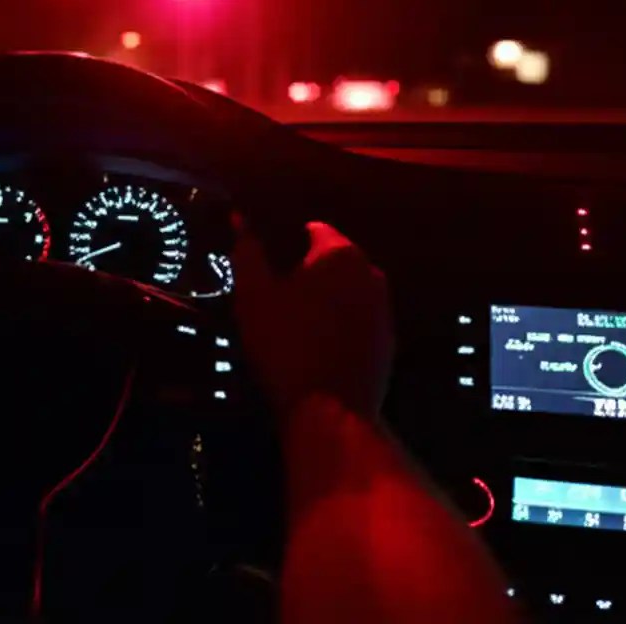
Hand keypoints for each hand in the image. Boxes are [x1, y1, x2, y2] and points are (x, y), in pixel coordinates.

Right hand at [231, 222, 391, 418]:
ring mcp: (384, 309)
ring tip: (297, 319)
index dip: (290, 240)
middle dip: (311, 269)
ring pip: (350, 290)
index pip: (316, 229)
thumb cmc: (285, 342)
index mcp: (340, 254)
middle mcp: (371, 273)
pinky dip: (342, 324)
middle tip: (279, 291)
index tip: (272, 260)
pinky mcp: (387, 341)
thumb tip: (238, 217)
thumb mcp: (253, 294)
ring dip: (328, 297)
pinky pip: (360, 320)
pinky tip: (318, 343)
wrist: (329, 407)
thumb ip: (247, 252)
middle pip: (336, 260)